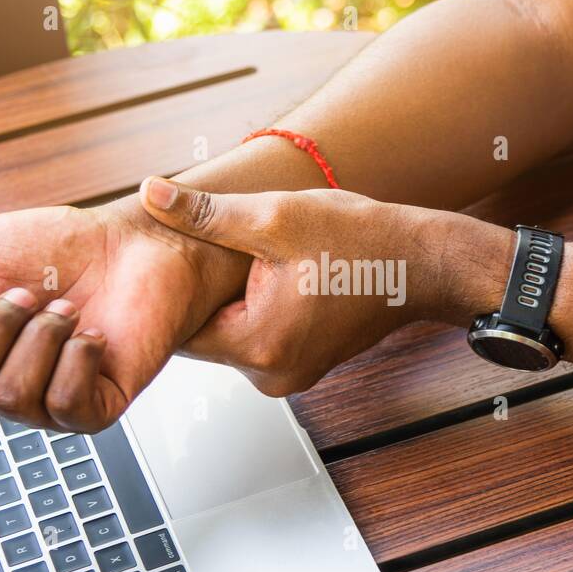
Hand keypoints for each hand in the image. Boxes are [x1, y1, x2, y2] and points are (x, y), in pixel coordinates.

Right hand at [0, 199, 248, 431]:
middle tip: (32, 294)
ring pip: (8, 394)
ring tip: (68, 308)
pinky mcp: (93, 411)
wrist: (136, 246)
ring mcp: (43, 404)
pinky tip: (92, 335)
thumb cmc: (60, 249)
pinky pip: (63, 404)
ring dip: (39, 337)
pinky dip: (76, 358)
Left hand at [139, 177, 512, 395]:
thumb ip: (205, 214)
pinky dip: (253, 310)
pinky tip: (268, 276)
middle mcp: (271, 376)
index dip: (169, 291)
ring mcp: (288, 377)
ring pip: (230, 336)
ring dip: (229, 301)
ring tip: (242, 261)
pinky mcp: (302, 367)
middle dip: (202, 293)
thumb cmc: (360, 240)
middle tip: (203, 249)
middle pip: (203, 335)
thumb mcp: (275, 216)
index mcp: (258, 347)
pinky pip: (257, 339)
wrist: (422, 265)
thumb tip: (150, 194)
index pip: (179, 330)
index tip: (164, 257)